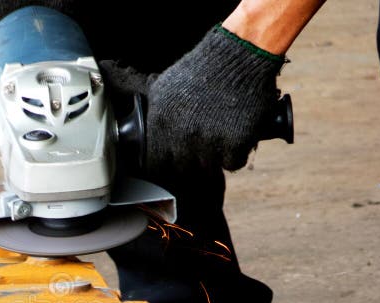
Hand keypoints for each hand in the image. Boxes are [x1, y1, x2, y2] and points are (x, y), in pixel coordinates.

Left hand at [101, 25, 285, 172]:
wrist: (239, 54)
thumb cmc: (201, 69)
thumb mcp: (163, 88)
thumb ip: (152, 118)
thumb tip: (139, 139)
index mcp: (160, 124)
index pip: (154, 165)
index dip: (165, 167)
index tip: (173, 163)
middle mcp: (182, 136)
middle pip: (182, 170)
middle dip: (190, 163)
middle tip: (200, 146)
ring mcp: (209, 141)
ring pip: (208, 168)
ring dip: (213, 158)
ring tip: (219, 134)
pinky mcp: (235, 142)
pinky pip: (232, 163)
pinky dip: (235, 153)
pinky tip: (234, 135)